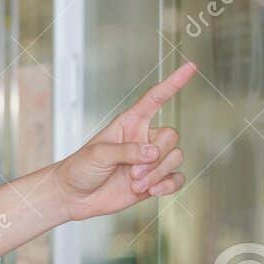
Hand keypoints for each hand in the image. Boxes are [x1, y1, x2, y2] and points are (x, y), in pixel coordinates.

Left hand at [53, 61, 194, 221]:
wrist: (72, 197)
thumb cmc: (79, 169)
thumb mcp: (98, 154)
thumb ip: (127, 151)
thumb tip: (152, 152)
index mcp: (129, 124)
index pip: (155, 99)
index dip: (173, 83)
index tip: (190, 67)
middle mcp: (143, 140)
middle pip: (172, 136)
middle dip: (157, 157)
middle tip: (132, 173)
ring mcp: (149, 161)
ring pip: (175, 158)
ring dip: (158, 173)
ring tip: (135, 183)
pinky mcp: (152, 181)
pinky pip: (176, 179)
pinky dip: (169, 186)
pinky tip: (153, 192)